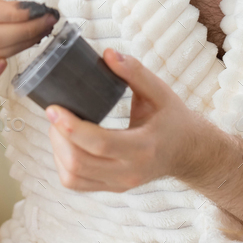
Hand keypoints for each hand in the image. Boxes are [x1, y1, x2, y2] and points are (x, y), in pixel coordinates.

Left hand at [46, 48, 204, 191]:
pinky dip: (63, 163)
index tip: (53, 109)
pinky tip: (65, 142)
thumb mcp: (160, 91)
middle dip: (59, 136)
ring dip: (58, 151)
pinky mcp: (112, 188)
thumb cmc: (173, 118)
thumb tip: (107, 54)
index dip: (72, 127)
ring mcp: (120, 184)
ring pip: (73, 177)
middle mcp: (130, 172)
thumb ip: (135, 72)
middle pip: (80, 163)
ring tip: (58, 125)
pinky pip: (77, 183)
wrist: (188, 151)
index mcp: (143, 148)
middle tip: (54, 111)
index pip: (100, 143)